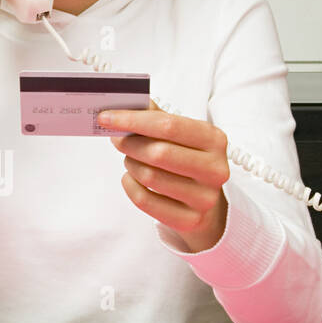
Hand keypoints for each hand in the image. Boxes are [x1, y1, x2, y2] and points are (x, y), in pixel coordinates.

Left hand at [97, 100, 229, 252]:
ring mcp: (204, 198)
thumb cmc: (186, 158)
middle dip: (130, 143)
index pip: (168, 125)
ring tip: (129, 158)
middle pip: (158, 153)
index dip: (133, 119)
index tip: (106, 117)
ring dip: (130, 164)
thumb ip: (156, 117)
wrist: (204, 200)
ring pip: (150, 177)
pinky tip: (131, 178)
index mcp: (214, 139)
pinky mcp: (190, 220)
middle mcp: (215, 169)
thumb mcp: (181, 135)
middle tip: (116, 138)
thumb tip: (125, 101)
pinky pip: (145, 201)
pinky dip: (130, 186)